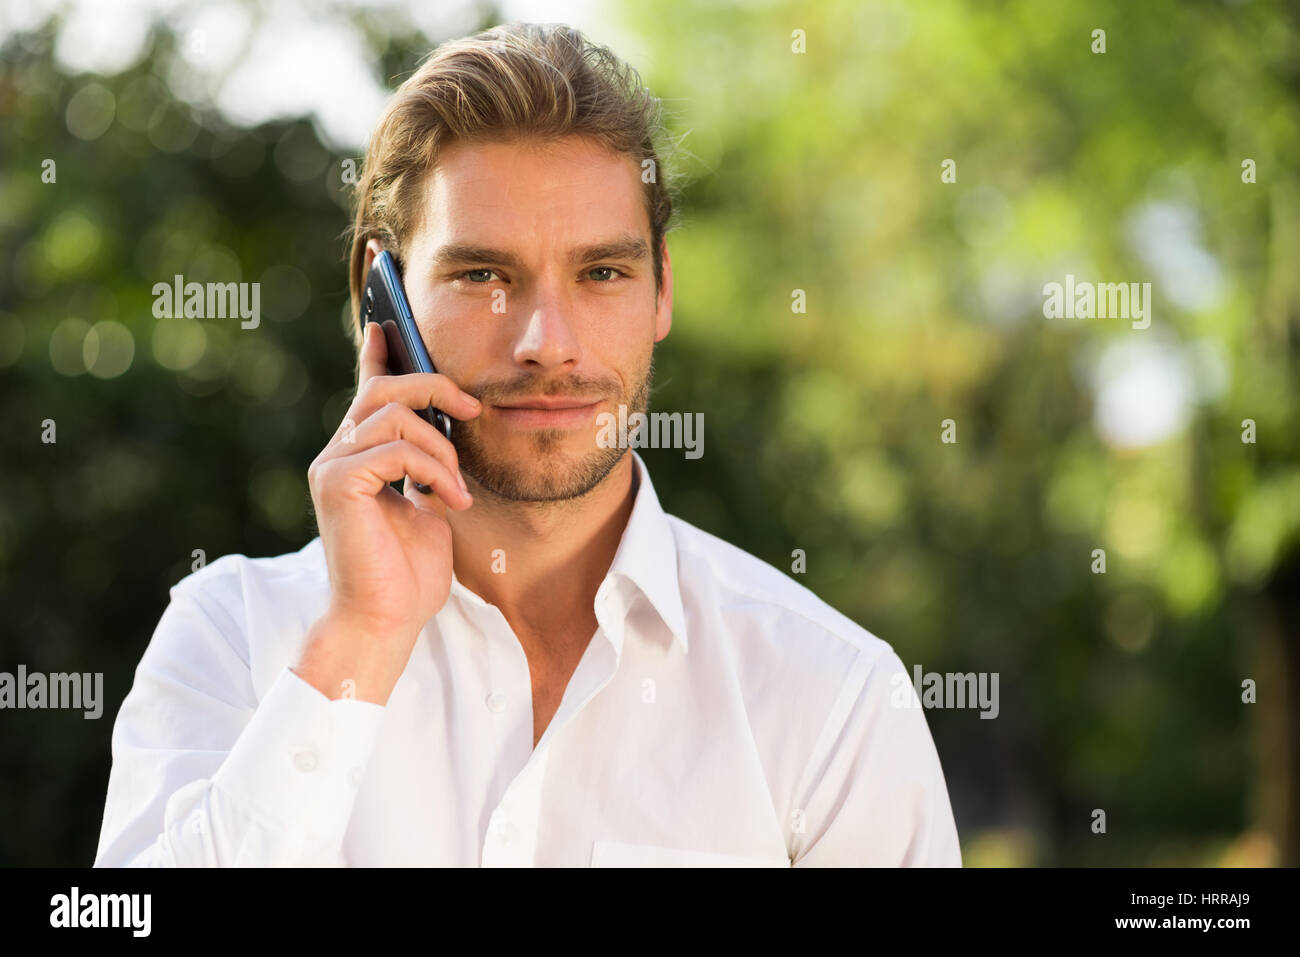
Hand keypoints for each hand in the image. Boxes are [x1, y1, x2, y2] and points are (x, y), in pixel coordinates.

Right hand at [293, 321, 480, 703]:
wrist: (387, 619)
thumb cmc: (410, 570)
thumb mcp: (429, 500)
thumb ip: (429, 458)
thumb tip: (449, 418)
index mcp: (360, 450)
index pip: (369, 380)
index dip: (381, 337)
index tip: (389, 297)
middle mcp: (338, 451)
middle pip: (385, 385)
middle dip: (435, 388)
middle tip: (473, 410)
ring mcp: (332, 465)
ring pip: (394, 413)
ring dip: (440, 449)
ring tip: (456, 490)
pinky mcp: (338, 484)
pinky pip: (396, 448)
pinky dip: (432, 472)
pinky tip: (446, 503)